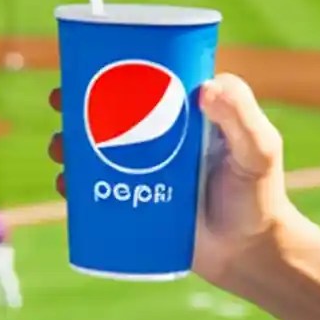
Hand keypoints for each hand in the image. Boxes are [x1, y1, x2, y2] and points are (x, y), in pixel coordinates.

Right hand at [48, 74, 300, 291]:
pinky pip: (94, 191)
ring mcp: (143, 173)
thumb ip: (241, 116)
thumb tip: (204, 88)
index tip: (85, 65)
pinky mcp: (132, 204)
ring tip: (59, 149)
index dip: (110, 72)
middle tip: (60, 105)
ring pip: (95, 152)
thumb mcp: (258, 150)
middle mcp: (159, 140)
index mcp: (184, 116)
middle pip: (109, 115)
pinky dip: (74, 186)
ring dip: (68, 144)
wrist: (248, 254)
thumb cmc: (260, 197)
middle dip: (76, 106)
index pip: (143, 84)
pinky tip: (64, 185)